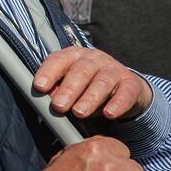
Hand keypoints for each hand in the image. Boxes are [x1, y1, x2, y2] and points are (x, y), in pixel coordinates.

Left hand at [34, 46, 152, 120]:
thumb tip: (46, 99)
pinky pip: (125, 92)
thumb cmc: (88, 85)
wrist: (124, 86)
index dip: (48, 72)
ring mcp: (113, 69)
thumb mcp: (70, 86)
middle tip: (58, 106)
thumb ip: (57, 90)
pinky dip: (118, 103)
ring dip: (90, 98)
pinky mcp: (131, 83)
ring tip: (79, 113)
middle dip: (68, 89)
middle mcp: (93, 59)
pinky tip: (110, 114)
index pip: (58, 60)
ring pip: (102, 82)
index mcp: (73, 56)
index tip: (39, 86)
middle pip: (80, 71)